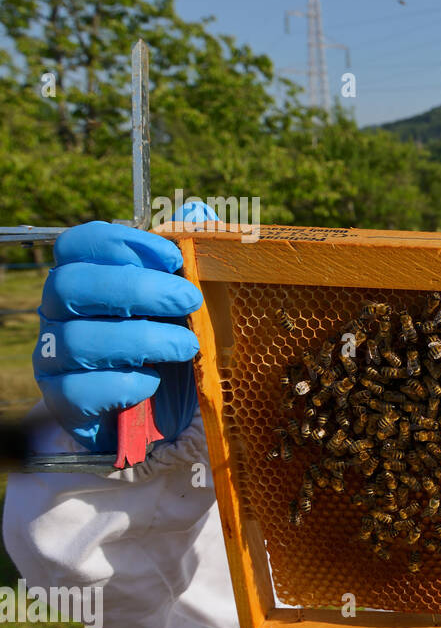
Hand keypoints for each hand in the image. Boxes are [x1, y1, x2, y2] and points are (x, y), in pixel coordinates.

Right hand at [34, 209, 211, 451]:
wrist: (155, 413)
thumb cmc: (165, 345)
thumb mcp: (180, 304)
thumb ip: (185, 261)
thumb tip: (199, 214)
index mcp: (82, 278)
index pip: (78, 244)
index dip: (121, 242)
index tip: (174, 257)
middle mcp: (58, 313)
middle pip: (70, 285)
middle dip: (135, 288)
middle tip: (189, 300)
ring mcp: (54, 358)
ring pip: (78, 340)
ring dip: (142, 339)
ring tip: (186, 345)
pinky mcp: (64, 402)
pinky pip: (80, 390)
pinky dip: (122, 384)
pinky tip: (153, 382)